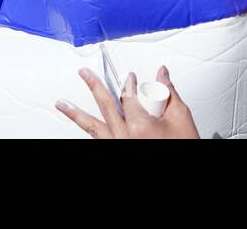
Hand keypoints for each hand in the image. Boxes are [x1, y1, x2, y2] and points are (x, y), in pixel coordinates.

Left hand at [55, 67, 200, 138]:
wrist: (182, 172)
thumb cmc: (183, 146)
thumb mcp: (181, 118)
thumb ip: (169, 93)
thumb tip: (162, 75)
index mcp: (139, 126)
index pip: (129, 96)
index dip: (129, 83)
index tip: (129, 77)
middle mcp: (124, 137)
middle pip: (105, 106)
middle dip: (94, 86)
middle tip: (84, 74)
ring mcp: (118, 146)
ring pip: (93, 128)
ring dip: (76, 115)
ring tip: (62, 104)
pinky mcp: (117, 152)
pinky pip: (100, 141)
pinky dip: (91, 133)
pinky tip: (83, 127)